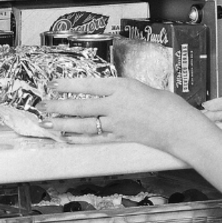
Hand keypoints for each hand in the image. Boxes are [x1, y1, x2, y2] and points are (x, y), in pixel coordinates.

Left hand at [37, 75, 204, 154]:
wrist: (179, 126)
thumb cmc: (167, 105)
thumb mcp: (142, 88)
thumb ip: (123, 91)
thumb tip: (108, 94)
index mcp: (121, 87)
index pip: (88, 85)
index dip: (68, 85)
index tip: (54, 84)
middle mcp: (116, 104)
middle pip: (81, 105)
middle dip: (59, 105)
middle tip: (42, 105)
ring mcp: (116, 123)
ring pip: (84, 123)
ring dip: (63, 123)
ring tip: (48, 123)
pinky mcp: (120, 137)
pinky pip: (95, 138)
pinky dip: (79, 138)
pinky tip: (68, 137)